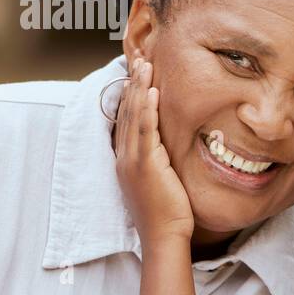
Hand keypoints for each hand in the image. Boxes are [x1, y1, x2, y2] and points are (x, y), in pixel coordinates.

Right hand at [114, 57, 194, 244]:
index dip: (130, 95)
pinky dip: (147, 108)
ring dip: (138, 87)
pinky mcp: (145, 165)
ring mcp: (132, 160)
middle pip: (126, 112)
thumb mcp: (160, 182)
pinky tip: (152, 90)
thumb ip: (160, 162)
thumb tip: (169, 149)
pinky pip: (145, 130)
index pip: (126, 120)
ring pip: (133, 116)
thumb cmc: (167, 214)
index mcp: (126, 160)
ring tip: (145, 64)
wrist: (164, 236)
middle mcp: (124, 157)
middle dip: (132, 83)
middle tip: (139, 58)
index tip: (137, 73)